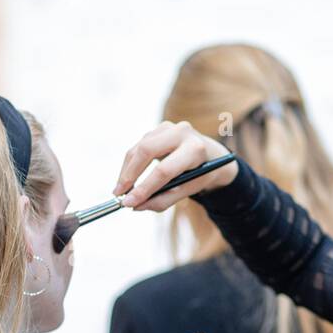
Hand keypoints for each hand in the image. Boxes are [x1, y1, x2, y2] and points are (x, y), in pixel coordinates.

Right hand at [114, 121, 237, 212]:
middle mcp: (182, 132)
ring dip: (127, 170)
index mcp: (195, 150)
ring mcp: (169, 127)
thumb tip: (136, 206)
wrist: (213, 155)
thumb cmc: (201, 175)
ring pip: (139, 148)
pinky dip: (130, 163)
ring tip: (121, 190)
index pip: (164, 170)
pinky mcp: (160, 128)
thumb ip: (164, 200)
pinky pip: (139, 146)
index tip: (128, 202)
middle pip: (146, 151)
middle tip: (119, 194)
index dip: (144, 187)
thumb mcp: (189, 190)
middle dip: (129, 174)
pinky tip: (128, 178)